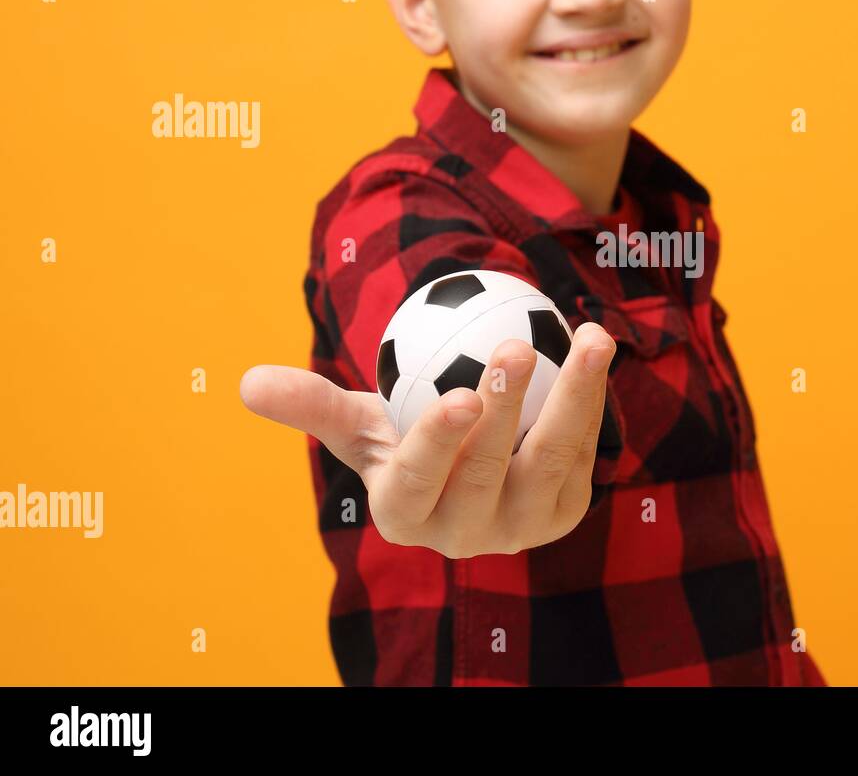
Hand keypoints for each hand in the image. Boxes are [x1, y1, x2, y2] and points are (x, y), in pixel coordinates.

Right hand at [238, 322, 616, 556]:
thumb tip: (247, 382)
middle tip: (514, 346)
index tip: (459, 393)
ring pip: (551, 461)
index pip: (417, 483)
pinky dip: (592, 399)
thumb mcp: (359, 421)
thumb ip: (311, 404)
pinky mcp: (565, 512)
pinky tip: (594, 345)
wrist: (472, 466)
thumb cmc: (402, 434)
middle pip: (489, 473)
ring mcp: (522, 528)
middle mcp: (466, 534)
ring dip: (572, 398)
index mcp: (405, 516)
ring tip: (586, 338)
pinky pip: (583, 451)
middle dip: (506, 411)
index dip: (438, 444)